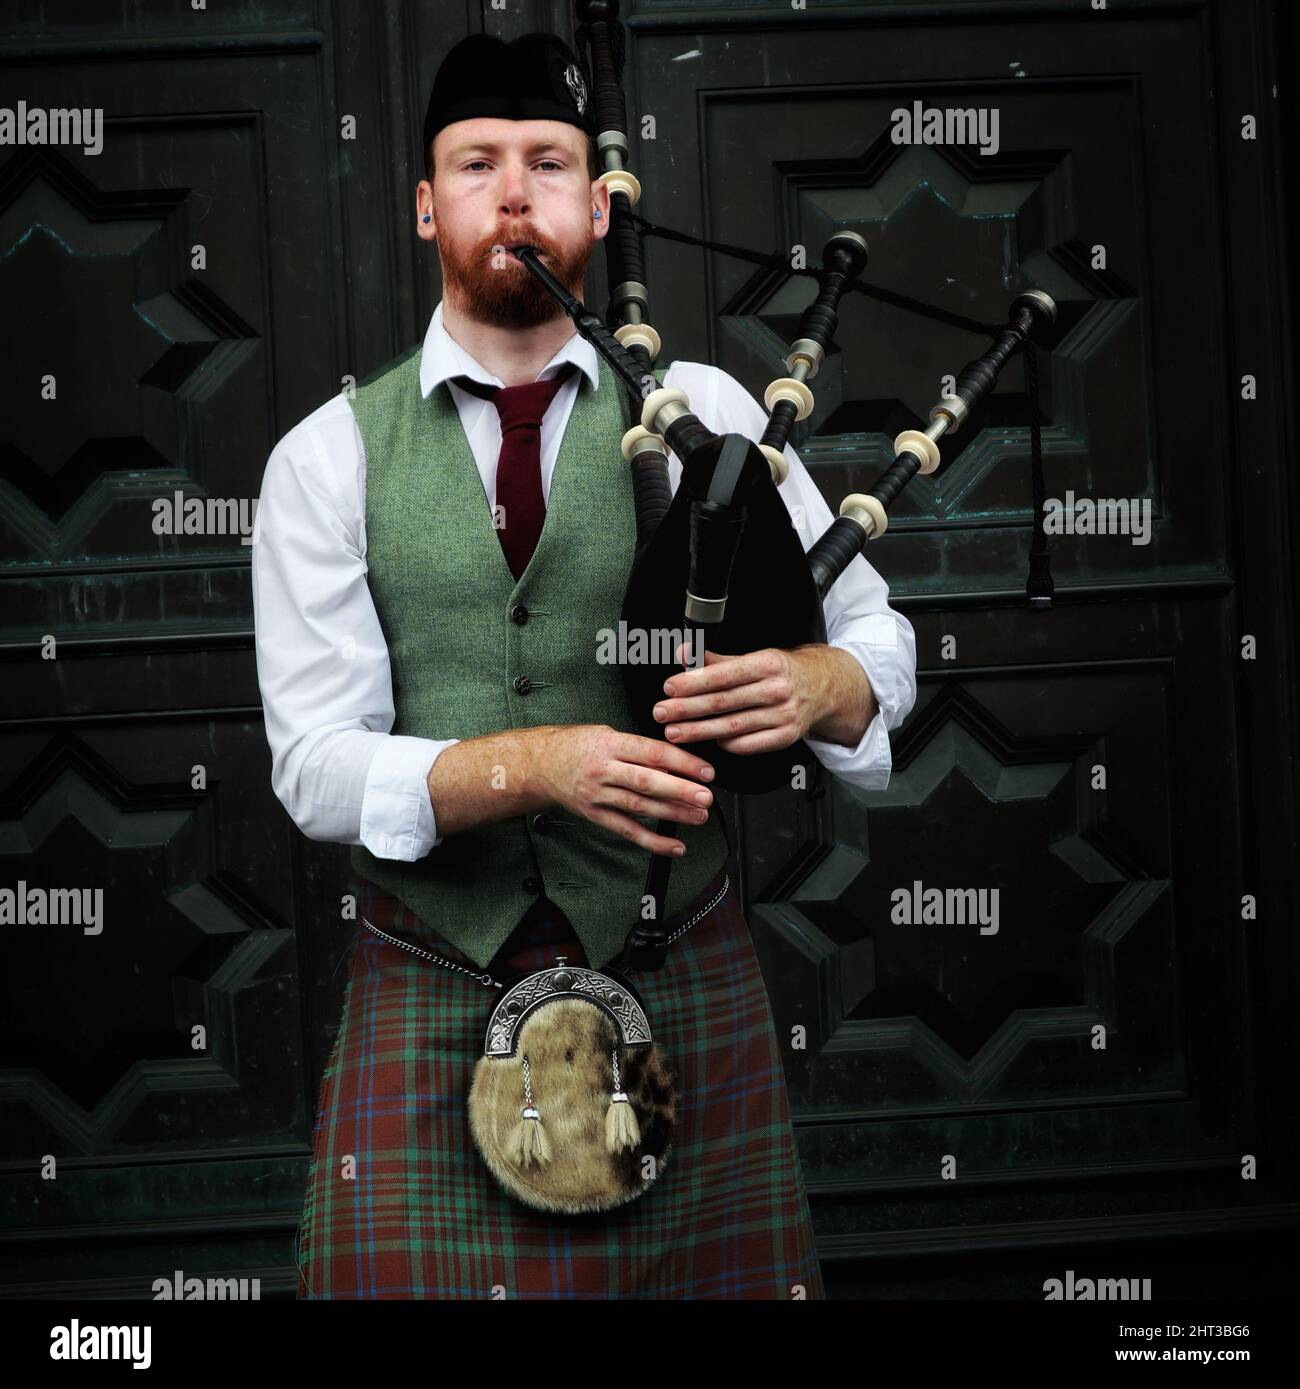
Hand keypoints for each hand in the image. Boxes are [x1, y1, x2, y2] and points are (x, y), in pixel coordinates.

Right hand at [534, 724, 714, 855]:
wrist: (541, 764)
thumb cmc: (578, 746)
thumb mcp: (608, 734)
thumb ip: (639, 749)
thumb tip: (675, 765)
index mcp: (610, 744)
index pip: (652, 753)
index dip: (682, 763)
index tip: (705, 771)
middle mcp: (603, 770)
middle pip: (646, 782)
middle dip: (680, 791)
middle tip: (705, 797)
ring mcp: (598, 795)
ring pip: (640, 807)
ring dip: (673, 814)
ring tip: (699, 816)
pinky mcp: (595, 815)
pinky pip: (627, 830)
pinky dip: (653, 841)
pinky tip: (674, 846)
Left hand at [651, 643, 872, 752]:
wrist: (823, 687)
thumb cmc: (782, 671)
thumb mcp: (754, 657)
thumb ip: (718, 660)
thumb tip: (685, 653)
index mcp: (768, 664)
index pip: (724, 675)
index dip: (694, 683)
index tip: (670, 688)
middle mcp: (777, 690)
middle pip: (724, 703)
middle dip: (687, 710)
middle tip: (662, 713)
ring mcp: (783, 716)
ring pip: (732, 727)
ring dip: (698, 731)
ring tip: (674, 732)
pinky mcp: (786, 737)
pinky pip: (747, 745)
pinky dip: (725, 743)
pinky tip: (707, 741)